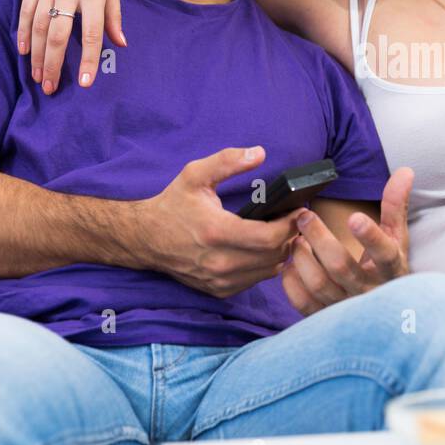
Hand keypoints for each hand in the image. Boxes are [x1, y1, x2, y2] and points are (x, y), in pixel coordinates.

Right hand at [16, 0, 126, 94]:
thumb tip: (120, 44)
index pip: (91, 34)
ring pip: (37, 27)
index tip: (83, 84)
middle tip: (51, 90)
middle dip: (53, 66)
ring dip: (36, 56)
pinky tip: (22, 52)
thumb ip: (114, 14)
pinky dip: (22, 33)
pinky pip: (25, 11)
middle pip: (58, 35)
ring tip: (37, 78)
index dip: (86, 61)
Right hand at [136, 146, 303, 296]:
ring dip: (281, 252)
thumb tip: (259, 153)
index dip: (290, 224)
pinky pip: (255, 280)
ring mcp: (219, 280)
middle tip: (295, 220)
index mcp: (217, 232)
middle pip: (274, 255)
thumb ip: (227, 161)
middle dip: (290, 237)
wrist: (145, 238)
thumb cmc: (172, 205)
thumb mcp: (195, 174)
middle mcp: (219, 262)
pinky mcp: (219, 290)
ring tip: (282, 232)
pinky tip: (264, 249)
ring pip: (269, 271)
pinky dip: (265, 266)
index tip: (299, 211)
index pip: (270, 237)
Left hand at [280, 167, 413, 315]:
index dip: (370, 236)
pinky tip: (290, 265)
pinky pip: (303, 303)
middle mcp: (370, 292)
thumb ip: (396, 205)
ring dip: (303, 258)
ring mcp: (347, 308)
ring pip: (319, 284)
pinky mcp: (327, 318)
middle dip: (320, 238)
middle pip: (341, 266)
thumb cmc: (386, 267)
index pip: (385, 254)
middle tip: (305, 216)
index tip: (353, 216)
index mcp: (392, 270)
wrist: (383, 314)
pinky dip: (292, 282)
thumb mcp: (396, 237)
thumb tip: (405, 171)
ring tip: (296, 239)